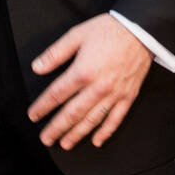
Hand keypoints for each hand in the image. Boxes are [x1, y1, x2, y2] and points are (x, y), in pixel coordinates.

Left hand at [27, 13, 152, 149]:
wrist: (141, 30)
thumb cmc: (108, 30)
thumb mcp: (77, 34)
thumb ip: (55, 53)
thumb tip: (36, 67)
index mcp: (82, 72)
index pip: (57, 95)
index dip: (43, 107)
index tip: (33, 116)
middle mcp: (97, 87)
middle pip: (72, 113)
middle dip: (57, 128)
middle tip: (46, 139)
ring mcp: (114, 94)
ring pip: (92, 120)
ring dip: (77, 134)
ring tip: (65, 144)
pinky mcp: (128, 96)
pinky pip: (116, 119)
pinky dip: (105, 132)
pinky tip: (96, 141)